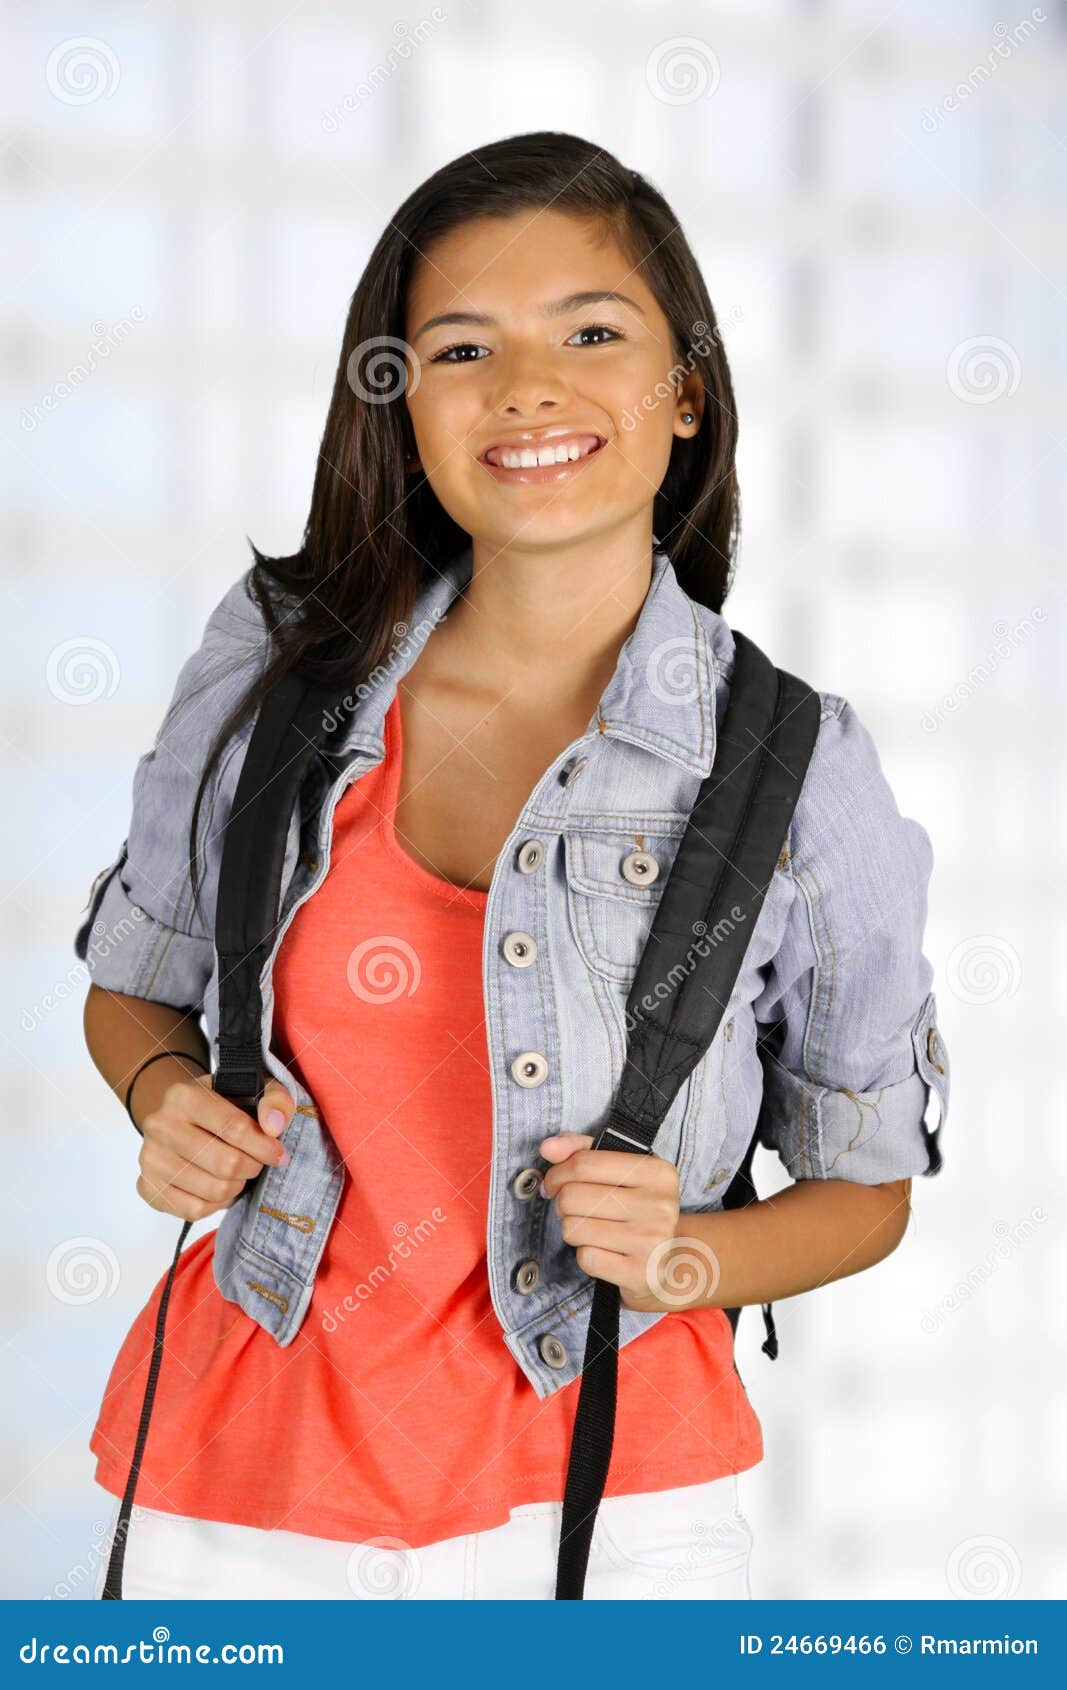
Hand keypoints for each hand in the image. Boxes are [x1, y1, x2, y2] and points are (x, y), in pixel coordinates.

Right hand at [137, 1064, 294, 1222]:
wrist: (182, 1117)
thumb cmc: (221, 1104)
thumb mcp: (252, 1089)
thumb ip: (275, 1100)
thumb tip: (274, 1126)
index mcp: (184, 1096)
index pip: (233, 1128)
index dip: (264, 1146)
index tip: (278, 1154)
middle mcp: (160, 1125)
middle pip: (225, 1164)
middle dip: (251, 1168)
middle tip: (256, 1164)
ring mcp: (150, 1158)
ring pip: (212, 1191)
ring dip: (236, 1187)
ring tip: (238, 1174)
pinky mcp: (147, 1186)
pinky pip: (193, 1210)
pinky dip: (215, 1205)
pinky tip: (219, 1188)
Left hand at [539, 1132, 693, 1313]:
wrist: (667, 1260)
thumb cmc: (636, 1208)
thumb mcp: (620, 1170)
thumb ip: (582, 1150)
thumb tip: (549, 1147)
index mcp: (657, 1172)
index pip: (584, 1163)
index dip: (558, 1172)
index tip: (554, 1182)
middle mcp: (659, 1204)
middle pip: (573, 1196)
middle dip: (563, 1202)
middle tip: (573, 1208)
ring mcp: (651, 1240)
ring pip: (573, 1228)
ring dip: (573, 1228)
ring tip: (591, 1228)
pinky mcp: (639, 1272)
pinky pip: (586, 1258)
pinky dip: (586, 1254)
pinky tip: (603, 1250)